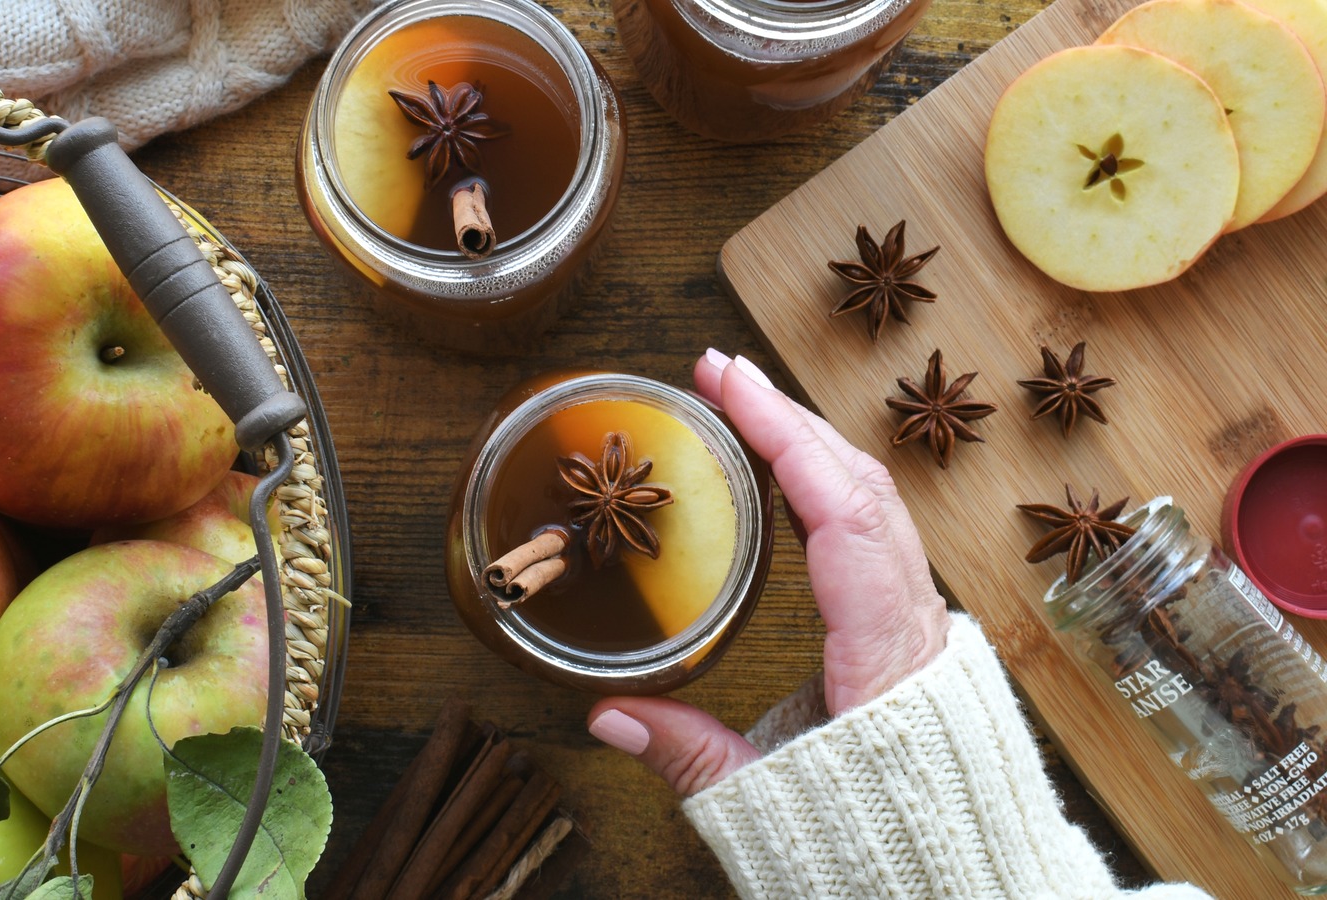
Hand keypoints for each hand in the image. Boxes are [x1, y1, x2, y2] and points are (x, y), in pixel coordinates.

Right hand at [587, 350, 950, 796]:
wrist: (954, 867)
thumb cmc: (876, 832)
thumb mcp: (767, 797)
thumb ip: (688, 754)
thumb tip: (606, 716)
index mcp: (880, 649)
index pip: (840, 510)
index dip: (784, 436)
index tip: (729, 383)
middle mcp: (908, 618)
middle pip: (859, 483)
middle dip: (786, 414)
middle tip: (716, 372)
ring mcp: (913, 615)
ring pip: (871, 496)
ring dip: (807, 437)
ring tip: (741, 400)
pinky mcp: (905, 623)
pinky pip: (873, 526)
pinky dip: (826, 478)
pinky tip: (784, 466)